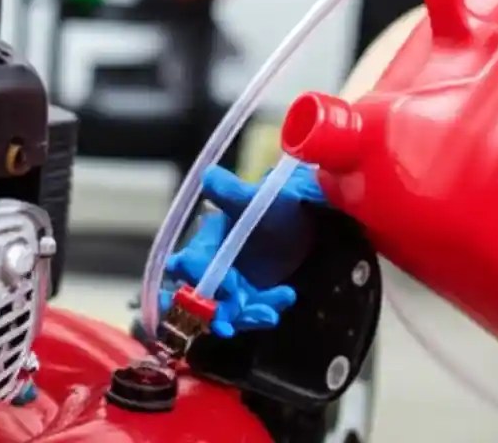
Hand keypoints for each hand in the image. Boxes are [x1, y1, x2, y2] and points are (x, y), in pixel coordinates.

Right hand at [159, 164, 327, 337]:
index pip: (190, 263)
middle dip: (214, 311)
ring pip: (228, 310)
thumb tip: (208, 175)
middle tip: (227, 323)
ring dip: (245, 316)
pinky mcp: (251, 297)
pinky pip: (250, 313)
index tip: (208, 288)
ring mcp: (232, 284)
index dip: (194, 278)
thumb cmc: (277, 202)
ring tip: (269, 313)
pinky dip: (264, 312)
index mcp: (208, 241)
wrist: (307, 218)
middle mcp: (214, 265)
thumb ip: (232, 192)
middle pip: (203, 296)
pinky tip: (286, 296)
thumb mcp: (256, 197)